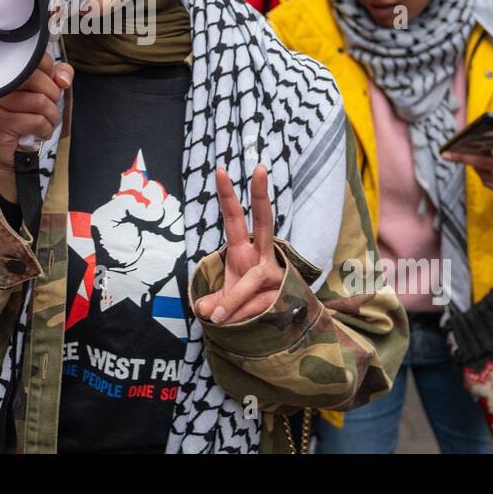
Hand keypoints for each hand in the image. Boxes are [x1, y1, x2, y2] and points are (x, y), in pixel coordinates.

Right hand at [0, 52, 72, 201]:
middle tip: (48, 108)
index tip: (50, 85)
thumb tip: (63, 79)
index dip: (52, 72)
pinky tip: (38, 133)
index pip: (35, 58)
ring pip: (40, 102)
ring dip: (52, 117)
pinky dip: (45, 130)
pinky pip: (36, 121)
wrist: (13, 151)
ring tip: (45, 122)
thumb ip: (60, 75)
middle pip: (37, 79)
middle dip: (53, 97)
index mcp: (7, 70)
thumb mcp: (48, 90)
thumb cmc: (29, 116)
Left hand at [195, 165, 284, 324]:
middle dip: (261, 195)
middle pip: (265, 220)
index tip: (221, 170)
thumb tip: (204, 310)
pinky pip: (259, 306)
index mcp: (245, 250)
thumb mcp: (227, 300)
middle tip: (259, 167)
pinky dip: (243, 317)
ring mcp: (277, 272)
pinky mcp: (288, 292)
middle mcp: (264, 255)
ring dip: (232, 302)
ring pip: (252, 282)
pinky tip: (239, 323)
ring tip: (217, 317)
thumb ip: (216, 301)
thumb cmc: (251, 303)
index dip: (227, 196)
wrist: (284, 327)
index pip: (235, 219)